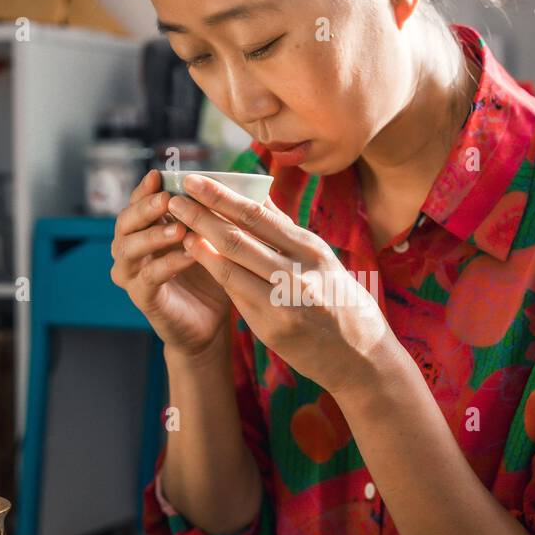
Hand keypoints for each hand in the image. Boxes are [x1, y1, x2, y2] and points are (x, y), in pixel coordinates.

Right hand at [109, 169, 232, 357]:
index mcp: (144, 229)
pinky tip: (189, 255)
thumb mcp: (212, 238)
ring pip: (129, 248)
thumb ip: (211, 212)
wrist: (211, 321)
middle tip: (166, 198)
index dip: (145, 188)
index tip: (159, 174)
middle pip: (124, 222)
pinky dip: (168, 264)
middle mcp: (130, 249)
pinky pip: (149, 276)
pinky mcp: (142, 297)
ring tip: (179, 227)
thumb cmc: (212, 274)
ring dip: (154, 235)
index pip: (137, 203)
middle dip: (144, 208)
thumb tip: (230, 180)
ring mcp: (132, 274)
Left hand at [165, 174, 395, 396]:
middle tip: (174, 196)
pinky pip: (236, 294)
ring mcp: (285, 300)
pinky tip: (193, 254)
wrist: (360, 356)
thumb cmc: (338, 302)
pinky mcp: (273, 327)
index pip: (259, 215)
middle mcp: (299, 271)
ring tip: (174, 222)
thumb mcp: (322, 261)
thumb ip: (287, 232)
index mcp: (311, 249)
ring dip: (199, 239)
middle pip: (240, 235)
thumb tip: (257, 195)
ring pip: (233, 263)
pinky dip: (212, 270)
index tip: (195, 179)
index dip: (222, 195)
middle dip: (202, 212)